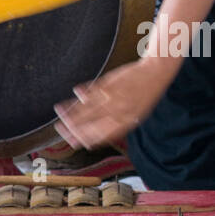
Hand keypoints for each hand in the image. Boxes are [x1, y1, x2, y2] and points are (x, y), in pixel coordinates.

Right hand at [53, 58, 171, 151]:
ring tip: (58, 110)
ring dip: (72, 109)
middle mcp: (119, 111)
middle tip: (60, 129)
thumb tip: (101, 135)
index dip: (86, 139)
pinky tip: (75, 92)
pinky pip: (94, 89)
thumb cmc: (145, 96)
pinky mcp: (111, 82)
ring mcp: (114, 96)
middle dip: (74, 127)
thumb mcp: (137, 115)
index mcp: (127, 122)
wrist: (156, 73)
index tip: (74, 142)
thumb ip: (119, 125)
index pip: (102, 135)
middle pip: (91, 122)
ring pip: (89, 106)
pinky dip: (83, 91)